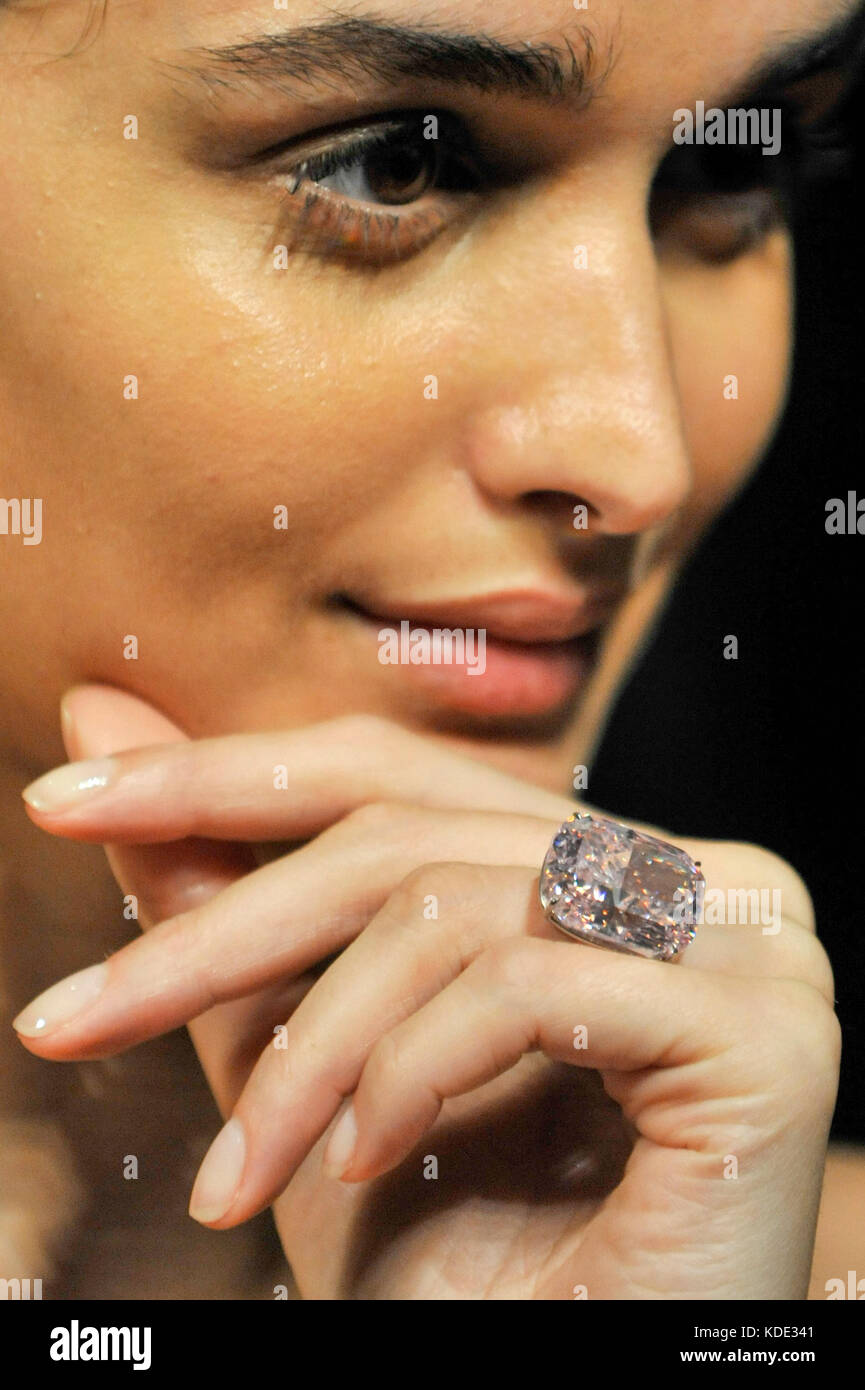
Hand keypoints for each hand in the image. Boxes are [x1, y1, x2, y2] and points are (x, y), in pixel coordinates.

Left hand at [14, 685, 838, 1298]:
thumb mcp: (308, 1058)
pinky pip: (523, 984)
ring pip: (449, 908)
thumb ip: (225, 890)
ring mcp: (744, 938)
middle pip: (404, 835)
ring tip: (240, 1180)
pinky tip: (372, 1161)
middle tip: (65, 1023)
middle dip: (216, 932)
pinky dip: (410, 1074)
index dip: (222, 772)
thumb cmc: (457, 1253)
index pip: (391, 775)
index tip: (67, 791)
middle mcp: (687, 877)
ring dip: (307, 1053)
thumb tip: (107, 712)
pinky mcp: (761, 1024)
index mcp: (597, 869)